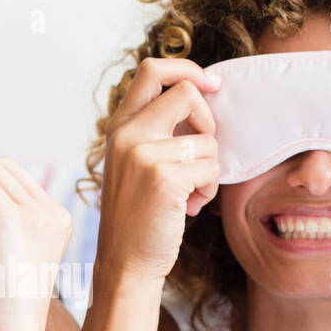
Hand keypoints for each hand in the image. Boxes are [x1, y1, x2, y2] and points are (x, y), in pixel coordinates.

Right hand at [98, 58, 220, 280]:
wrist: (125, 262)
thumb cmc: (139, 216)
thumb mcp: (136, 163)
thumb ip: (156, 130)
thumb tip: (202, 98)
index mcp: (119, 126)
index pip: (152, 70)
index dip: (188, 69)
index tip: (211, 84)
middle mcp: (127, 134)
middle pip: (186, 92)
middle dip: (207, 120)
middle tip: (202, 150)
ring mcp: (143, 154)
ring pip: (206, 139)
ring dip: (209, 170)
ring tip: (189, 194)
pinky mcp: (163, 178)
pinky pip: (210, 168)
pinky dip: (208, 190)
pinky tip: (189, 208)